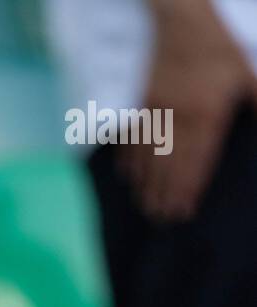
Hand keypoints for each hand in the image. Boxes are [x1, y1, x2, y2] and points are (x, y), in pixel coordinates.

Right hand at [122, 0, 256, 221]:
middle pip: (169, 166)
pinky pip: (133, 138)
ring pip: (149, 156)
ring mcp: (155, 113)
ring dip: (146, 185)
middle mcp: (178, 119)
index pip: (196, 161)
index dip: (189, 189)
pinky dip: (129, 159)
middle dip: (164, 195)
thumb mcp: (246, 72)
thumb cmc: (218, 45)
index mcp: (206, 115)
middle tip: (161, 220)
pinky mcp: (141, 103)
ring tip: (145, 206)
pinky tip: (128, 177)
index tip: (183, 212)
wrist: (181, 16)